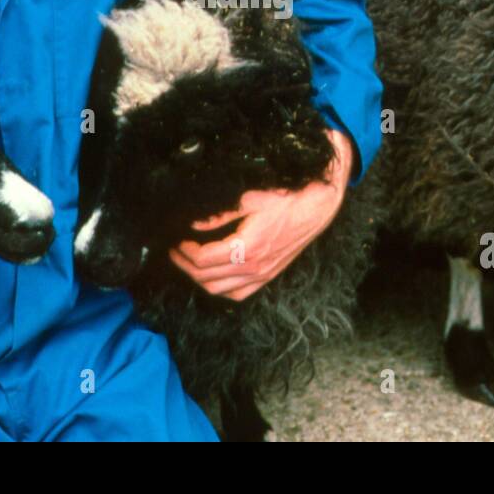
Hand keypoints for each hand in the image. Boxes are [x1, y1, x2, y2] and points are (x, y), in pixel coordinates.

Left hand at [168, 129, 353, 300]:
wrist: (317, 207)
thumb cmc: (286, 199)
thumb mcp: (249, 200)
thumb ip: (219, 216)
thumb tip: (194, 224)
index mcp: (247, 248)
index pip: (203, 260)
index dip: (184, 253)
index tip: (177, 241)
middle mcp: (254, 267)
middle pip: (207, 279)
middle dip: (186, 267)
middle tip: (175, 253)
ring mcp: (262, 275)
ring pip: (220, 291)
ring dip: (200, 280)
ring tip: (189, 264)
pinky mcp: (268, 276)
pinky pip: (238, 294)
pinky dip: (221, 290)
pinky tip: (214, 277)